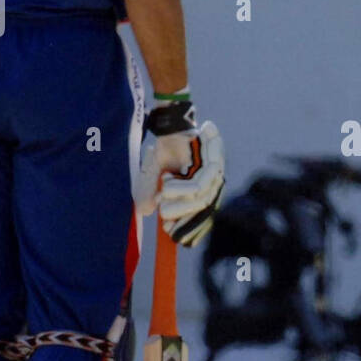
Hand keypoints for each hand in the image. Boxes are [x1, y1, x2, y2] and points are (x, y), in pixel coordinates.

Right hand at [136, 117, 225, 246]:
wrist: (171, 128)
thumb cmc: (166, 151)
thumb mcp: (153, 175)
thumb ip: (148, 193)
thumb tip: (144, 212)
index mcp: (202, 191)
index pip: (201, 217)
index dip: (187, 228)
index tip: (169, 232)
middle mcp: (213, 186)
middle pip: (202, 214)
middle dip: (180, 219)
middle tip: (164, 222)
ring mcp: (215, 176)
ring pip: (199, 202)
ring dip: (176, 204)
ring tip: (161, 196)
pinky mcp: (213, 166)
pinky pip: (197, 187)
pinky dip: (178, 190)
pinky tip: (165, 186)